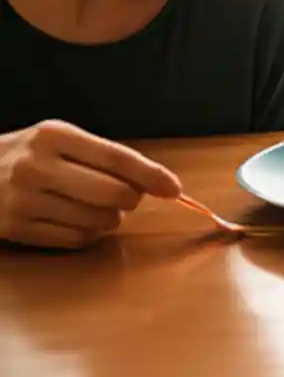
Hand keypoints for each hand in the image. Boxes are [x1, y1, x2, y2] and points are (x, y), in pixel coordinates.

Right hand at [0, 121, 182, 248]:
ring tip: (94, 207)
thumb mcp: (57, 141)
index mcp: (52, 136)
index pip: (116, 157)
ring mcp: (23, 200)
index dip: (151, 175)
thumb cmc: (24, 155)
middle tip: (124, 196)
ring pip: (98, 221)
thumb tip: (158, 183)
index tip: (175, 188)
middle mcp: (36, 166)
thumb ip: (102, 156)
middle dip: (130, 200)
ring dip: (110, 219)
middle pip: (113, 194)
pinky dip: (88, 234)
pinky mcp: (16, 229)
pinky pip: (76, 240)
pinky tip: (75, 220)